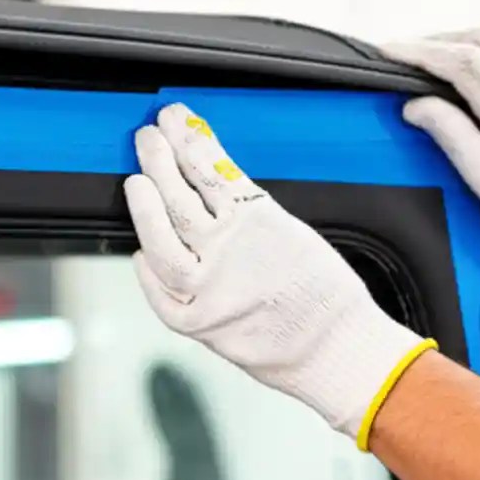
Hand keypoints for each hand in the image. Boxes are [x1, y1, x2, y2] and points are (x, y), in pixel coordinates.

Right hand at [125, 103, 432, 447]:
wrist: (339, 346)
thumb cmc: (293, 349)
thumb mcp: (230, 341)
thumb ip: (200, 305)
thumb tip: (181, 271)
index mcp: (190, 316)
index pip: (152, 270)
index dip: (140, 244)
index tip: (139, 224)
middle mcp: (201, 281)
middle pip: (159, 223)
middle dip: (148, 180)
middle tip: (142, 149)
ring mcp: (228, 248)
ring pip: (183, 196)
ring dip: (168, 156)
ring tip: (157, 130)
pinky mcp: (259, 220)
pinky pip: (220, 178)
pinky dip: (202, 151)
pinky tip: (192, 134)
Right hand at [381, 29, 479, 289]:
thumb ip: (448, 132)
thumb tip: (414, 105)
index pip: (460, 60)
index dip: (418, 51)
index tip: (386, 50)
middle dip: (436, 41)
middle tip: (400, 54)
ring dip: (458, 44)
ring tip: (425, 61)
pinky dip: (477, 53)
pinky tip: (459, 73)